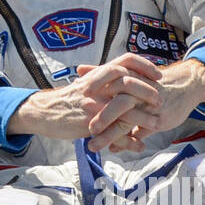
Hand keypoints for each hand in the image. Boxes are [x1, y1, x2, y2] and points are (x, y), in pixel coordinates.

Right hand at [10, 53, 162, 141]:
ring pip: (125, 107)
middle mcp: (98, 85)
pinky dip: (128, 140)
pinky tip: (138, 145)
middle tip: (160, 100)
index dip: (145, 65)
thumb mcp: (87, 85)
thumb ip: (105, 81)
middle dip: (148, 91)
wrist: (44, 112)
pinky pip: (114, 131)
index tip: (159, 74)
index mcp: (99, 74)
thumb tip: (123, 79)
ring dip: (143, 117)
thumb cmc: (67, 100)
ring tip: (156, 124)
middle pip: (130, 81)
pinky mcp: (90, 122)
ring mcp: (94, 103)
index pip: (126, 60)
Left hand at [85, 58, 204, 151]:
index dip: (95, 88)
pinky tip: (114, 149)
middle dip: (102, 115)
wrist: (185, 85)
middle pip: (119, 101)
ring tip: (93, 145)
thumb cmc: (152, 81)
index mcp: (130, 77)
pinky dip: (126, 142)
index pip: (110, 80)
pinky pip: (140, 133)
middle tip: (87, 128)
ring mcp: (149, 106)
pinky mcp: (158, 119)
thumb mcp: (130, 73)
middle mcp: (140, 90)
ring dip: (110, 134)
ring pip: (128, 120)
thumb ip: (103, 73)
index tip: (77, 96)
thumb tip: (79, 70)